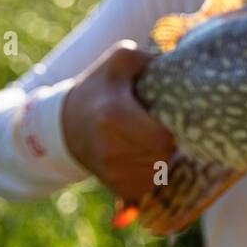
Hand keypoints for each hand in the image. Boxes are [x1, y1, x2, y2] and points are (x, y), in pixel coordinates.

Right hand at [61, 40, 174, 202]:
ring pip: (160, 169)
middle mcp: (110, 149)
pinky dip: (152, 169)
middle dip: (168, 138)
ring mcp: (112, 172)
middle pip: (164, 152)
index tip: (165, 113)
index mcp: (113, 115)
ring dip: (162, 154)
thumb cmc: (100, 88)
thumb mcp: (120, 61)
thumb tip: (180, 67)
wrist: (65, 124)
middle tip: (157, 123)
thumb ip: (149, 59)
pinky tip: (140, 153)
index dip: (171, 124)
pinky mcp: (117, 187)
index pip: (163, 136)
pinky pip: (151, 183)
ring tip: (147, 136)